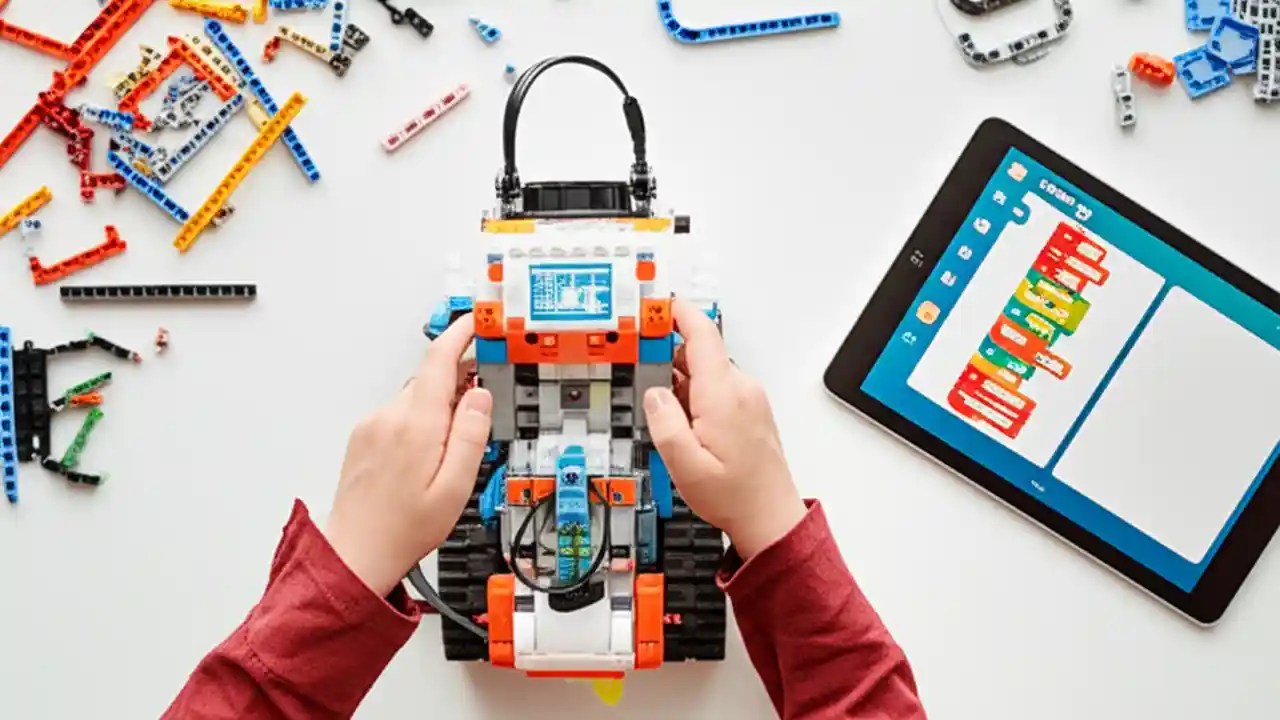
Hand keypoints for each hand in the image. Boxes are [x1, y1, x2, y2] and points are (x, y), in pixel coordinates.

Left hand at [325, 315, 492, 596]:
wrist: (355, 553)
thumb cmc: (403, 528)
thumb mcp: (455, 487)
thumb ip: (472, 436)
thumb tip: (480, 396)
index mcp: (416, 425)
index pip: (440, 360)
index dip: (462, 334)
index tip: (478, 321)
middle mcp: (389, 417)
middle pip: (430, 379)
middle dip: (458, 383)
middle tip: (480, 405)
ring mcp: (371, 426)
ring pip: (415, 398)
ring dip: (438, 409)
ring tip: (449, 452)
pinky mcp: (362, 437)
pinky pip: (399, 414)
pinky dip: (418, 422)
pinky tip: (424, 458)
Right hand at [642, 299, 806, 558]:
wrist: (770, 517)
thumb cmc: (734, 495)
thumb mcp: (684, 463)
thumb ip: (664, 421)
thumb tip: (654, 393)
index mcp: (723, 394)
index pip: (701, 335)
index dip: (679, 313)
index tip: (658, 304)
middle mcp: (741, 389)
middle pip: (699, 354)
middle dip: (669, 363)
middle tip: (645, 381)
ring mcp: (749, 398)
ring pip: (707, 374)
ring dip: (683, 386)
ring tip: (671, 422)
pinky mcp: (751, 410)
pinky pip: (718, 389)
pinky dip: (698, 398)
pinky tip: (689, 429)